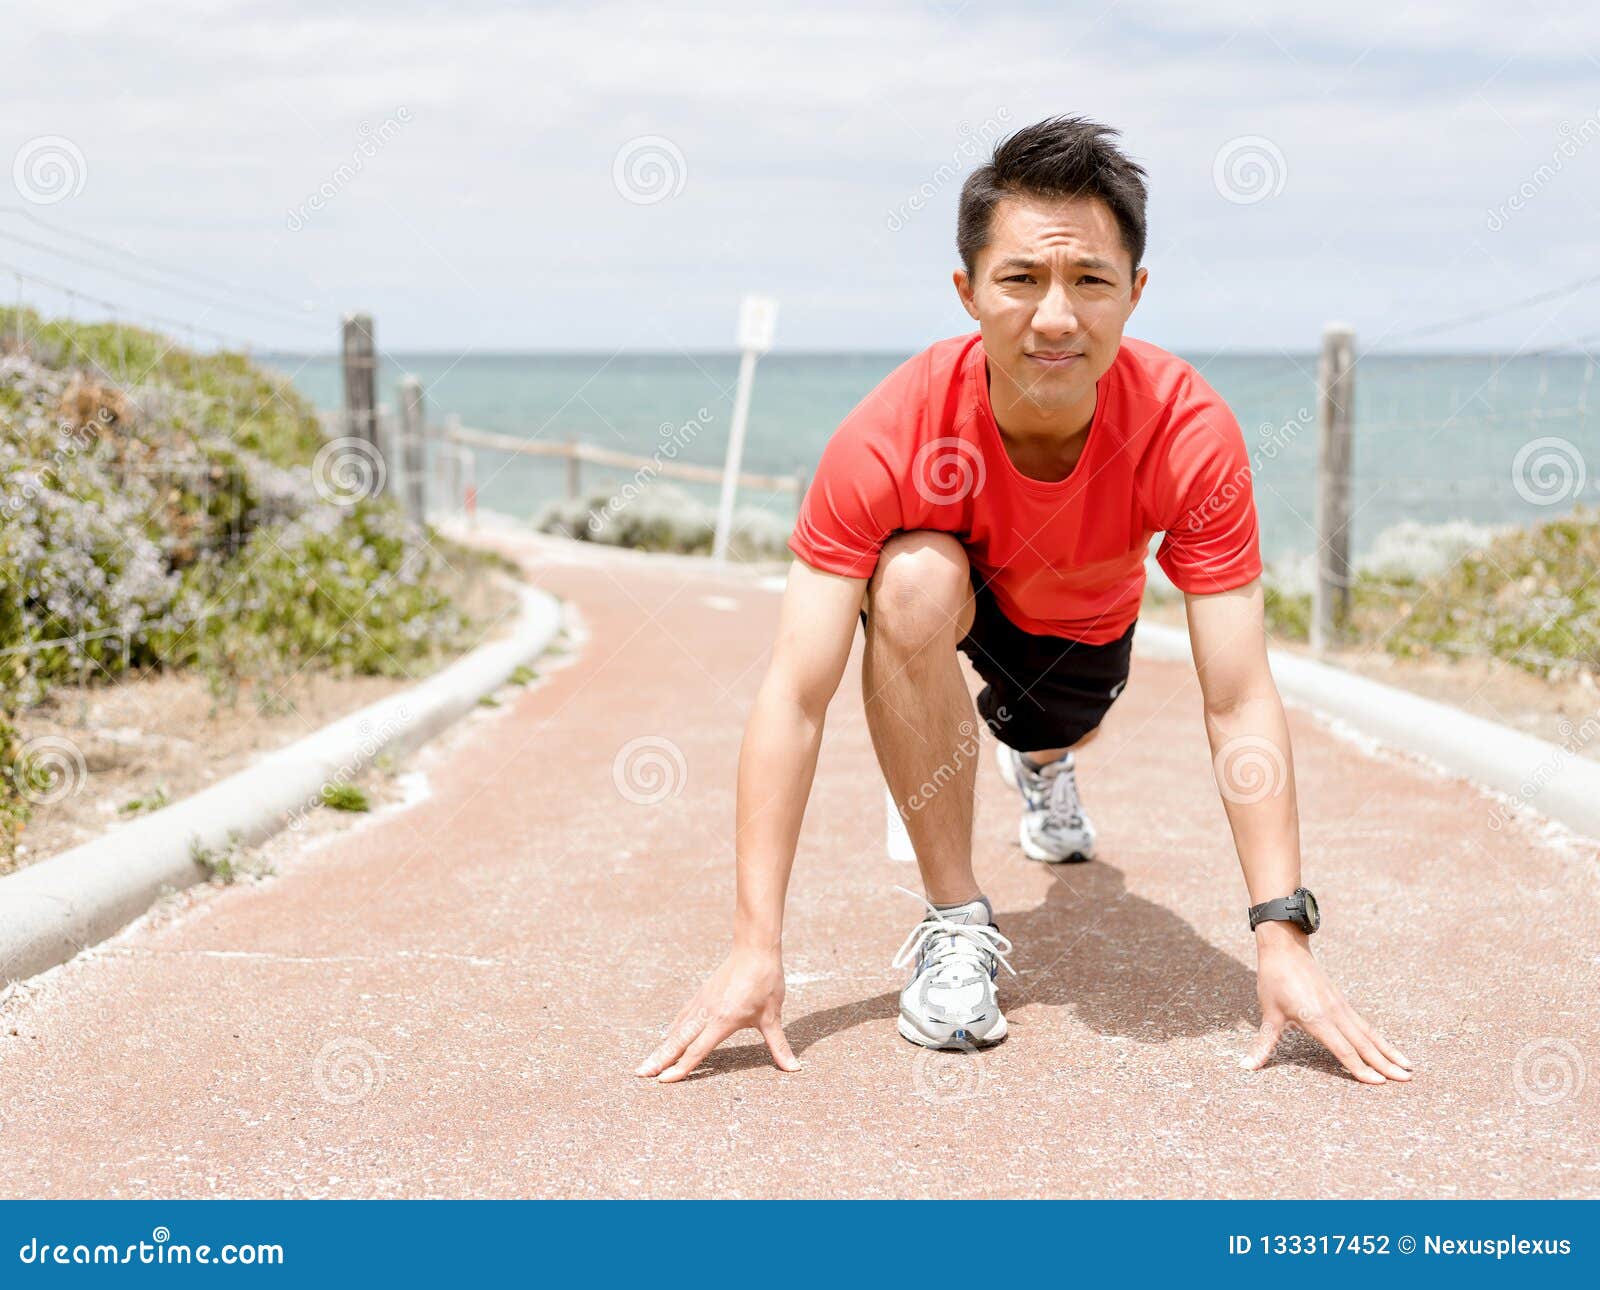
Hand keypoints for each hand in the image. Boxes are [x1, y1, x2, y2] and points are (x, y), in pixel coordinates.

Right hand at [634, 947, 800, 1082]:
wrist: (754, 949)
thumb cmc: (765, 982)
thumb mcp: (773, 1016)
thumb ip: (779, 1046)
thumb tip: (794, 1068)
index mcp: (723, 1020)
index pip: (698, 1050)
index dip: (681, 1068)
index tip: (663, 1081)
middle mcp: (707, 1012)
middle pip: (678, 1041)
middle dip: (659, 1060)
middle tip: (639, 1074)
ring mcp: (702, 1002)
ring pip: (676, 1029)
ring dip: (661, 1047)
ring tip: (646, 1062)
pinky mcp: (702, 994)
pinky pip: (682, 1016)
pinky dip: (671, 1030)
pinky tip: (666, 1037)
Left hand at [1246, 923, 1413, 1083]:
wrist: (1285, 947)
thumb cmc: (1274, 980)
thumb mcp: (1268, 1014)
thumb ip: (1263, 1044)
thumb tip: (1246, 1066)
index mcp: (1316, 1018)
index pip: (1342, 1049)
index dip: (1359, 1068)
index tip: (1379, 1083)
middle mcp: (1334, 1014)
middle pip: (1364, 1044)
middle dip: (1385, 1064)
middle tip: (1407, 1080)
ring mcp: (1341, 1007)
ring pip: (1369, 1034)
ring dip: (1389, 1051)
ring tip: (1408, 1067)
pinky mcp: (1342, 1001)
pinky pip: (1364, 1024)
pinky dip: (1379, 1038)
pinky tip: (1388, 1047)